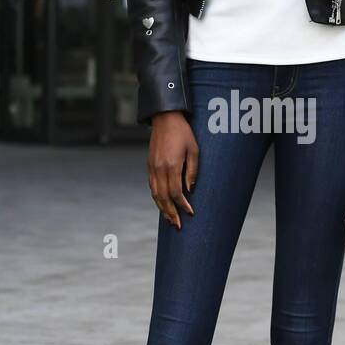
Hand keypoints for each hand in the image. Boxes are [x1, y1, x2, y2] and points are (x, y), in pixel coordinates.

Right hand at [147, 111, 198, 229]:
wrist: (165, 119)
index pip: (176, 193)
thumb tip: (190, 190)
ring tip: (169, 220)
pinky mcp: (149, 166)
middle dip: (171, 213)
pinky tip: (162, 204)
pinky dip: (157, 198)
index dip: (183, 205)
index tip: (190, 214)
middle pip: (164, 198)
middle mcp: (159, 169)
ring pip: (155, 194)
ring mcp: (152, 168)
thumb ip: (192, 171)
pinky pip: (152, 187)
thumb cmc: (183, 133)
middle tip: (178, 226)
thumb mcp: (194, 150)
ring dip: (162, 209)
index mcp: (171, 166)